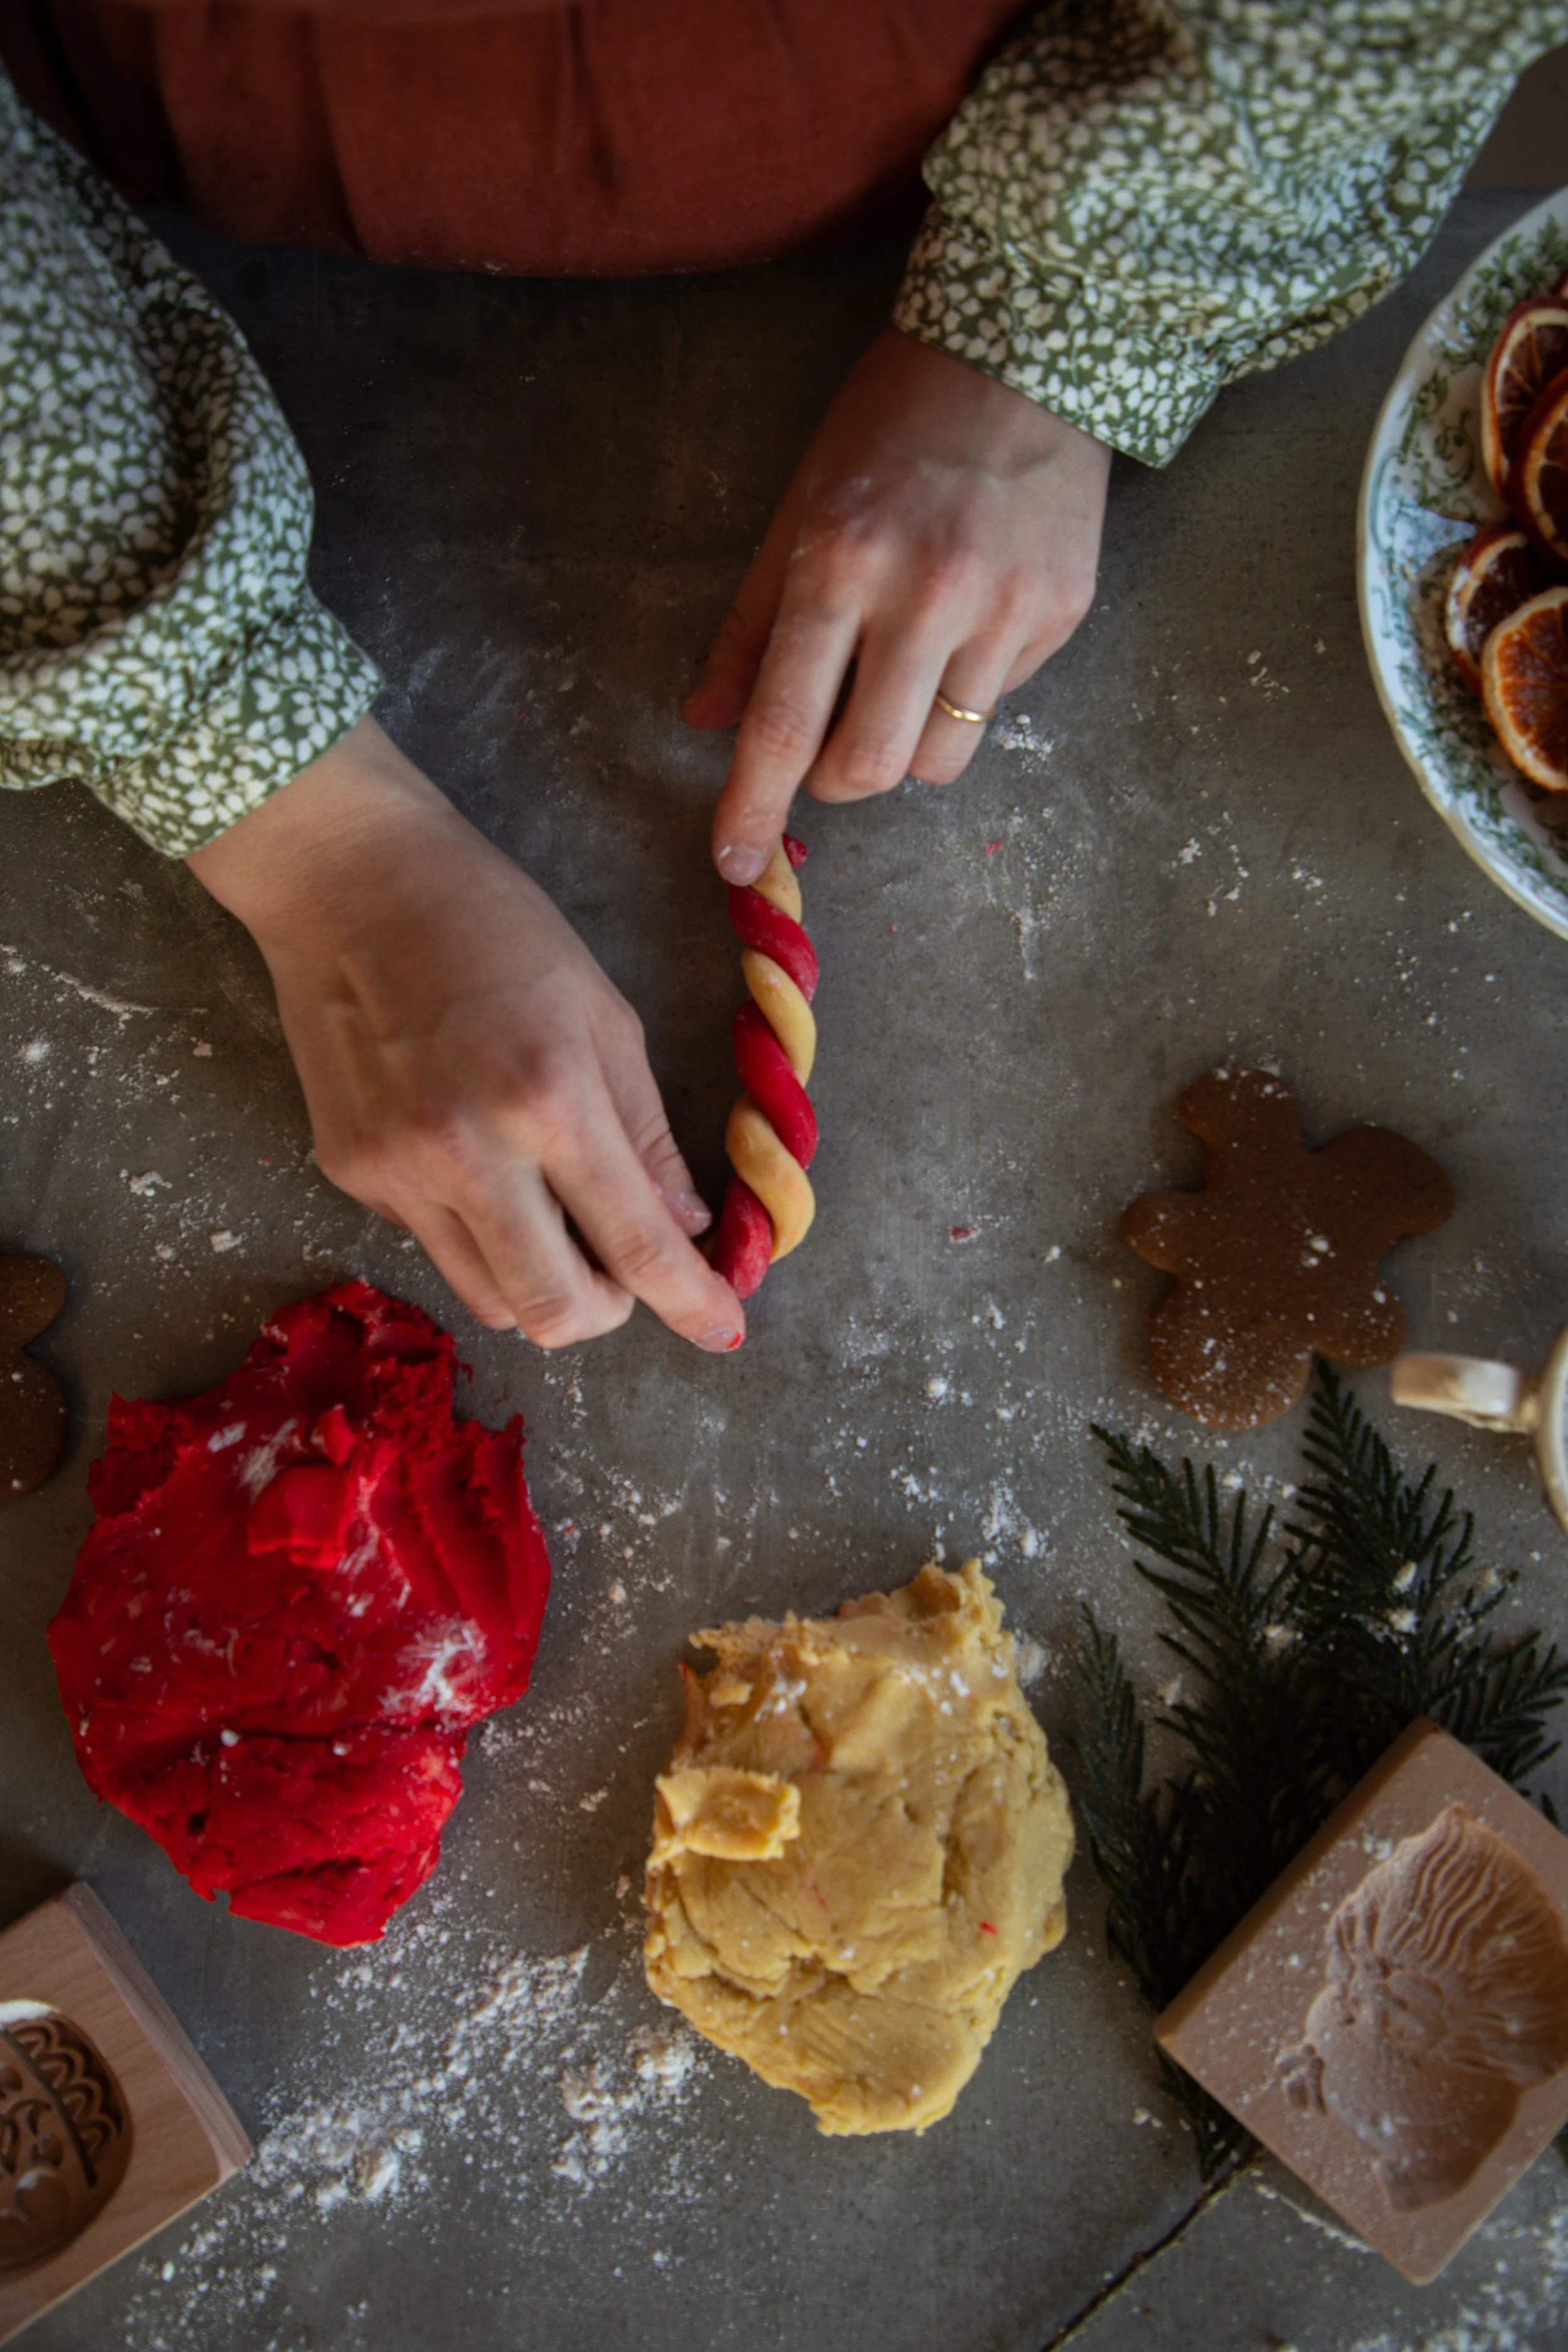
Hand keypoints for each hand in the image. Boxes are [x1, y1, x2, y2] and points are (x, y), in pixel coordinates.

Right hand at [187, 719, 745, 1351]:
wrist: (348, 882)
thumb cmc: (492, 927)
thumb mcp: (603, 1013)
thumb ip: (646, 1132)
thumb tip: (685, 1227)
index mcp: (550, 1101)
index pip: (638, 1248)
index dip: (691, 1303)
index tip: (722, 1327)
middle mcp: (468, 1154)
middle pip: (554, 1313)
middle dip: (608, 1310)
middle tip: (627, 1267)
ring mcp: (398, 1172)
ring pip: (491, 1301)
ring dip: (543, 1284)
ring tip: (558, 1216)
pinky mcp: (351, 1173)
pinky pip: (434, 1245)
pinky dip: (478, 1233)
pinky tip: (478, 1160)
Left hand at [686, 328, 1110, 884]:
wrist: (1028, 355)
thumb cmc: (892, 427)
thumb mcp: (801, 506)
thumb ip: (752, 624)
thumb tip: (705, 718)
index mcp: (841, 564)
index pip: (785, 722)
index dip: (753, 804)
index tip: (732, 860)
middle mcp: (926, 595)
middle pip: (868, 765)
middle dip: (837, 778)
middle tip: (830, 741)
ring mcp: (1002, 611)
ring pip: (939, 759)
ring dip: (905, 746)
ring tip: (904, 674)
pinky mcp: (1059, 617)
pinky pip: (996, 706)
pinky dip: (965, 691)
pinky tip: (967, 621)